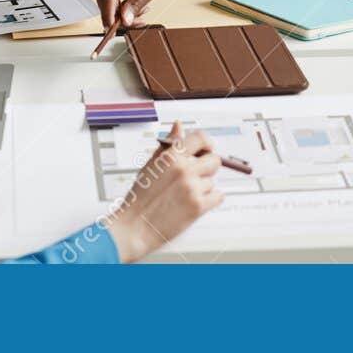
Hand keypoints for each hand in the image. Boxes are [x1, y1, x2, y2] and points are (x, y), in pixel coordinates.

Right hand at [94, 0, 172, 27]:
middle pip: (106, 4)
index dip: (109, 16)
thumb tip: (125, 21)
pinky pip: (108, 2)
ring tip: (140, 12)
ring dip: (122, 14)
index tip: (111, 31)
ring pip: (106, 5)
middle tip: (139, 22)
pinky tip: (133, 9)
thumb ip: (136, 4)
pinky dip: (120, 8)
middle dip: (120, 17)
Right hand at [105, 122, 223, 260]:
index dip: (206, 144)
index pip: (201, 138)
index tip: (206, 149)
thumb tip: (178, 126)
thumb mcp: (151, 165)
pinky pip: (218, 197)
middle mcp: (184, 169)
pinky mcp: (198, 206)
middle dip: (207, 168)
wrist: (135, 226)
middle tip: (195, 177)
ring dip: (203, 188)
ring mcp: (192, 188)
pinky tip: (194, 203)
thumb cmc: (140, 198)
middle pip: (214, 160)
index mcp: (171, 156)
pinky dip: (210, 201)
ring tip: (184, 195)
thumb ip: (169, 144)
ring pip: (212, 182)